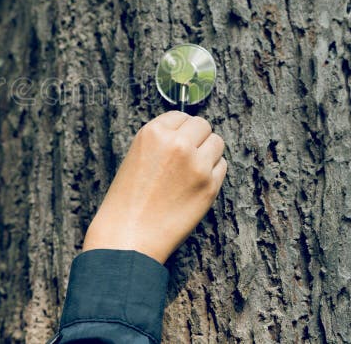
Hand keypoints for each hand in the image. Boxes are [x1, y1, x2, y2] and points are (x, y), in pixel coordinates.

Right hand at [82, 111, 226, 263]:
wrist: (129, 235)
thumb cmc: (128, 201)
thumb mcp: (136, 157)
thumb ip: (161, 141)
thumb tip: (188, 134)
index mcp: (153, 133)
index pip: (181, 116)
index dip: (181, 130)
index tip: (179, 141)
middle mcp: (177, 143)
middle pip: (202, 125)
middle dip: (197, 138)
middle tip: (188, 156)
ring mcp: (197, 164)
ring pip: (217, 143)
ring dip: (208, 153)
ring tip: (192, 171)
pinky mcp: (210, 185)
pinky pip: (222, 166)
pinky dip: (213, 172)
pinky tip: (196, 184)